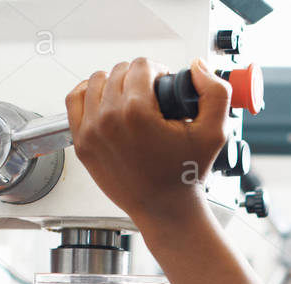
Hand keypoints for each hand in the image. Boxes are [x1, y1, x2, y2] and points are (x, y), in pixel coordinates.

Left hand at [66, 58, 231, 225]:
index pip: (141, 65)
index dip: (158, 71)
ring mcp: (91, 132)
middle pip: (119, 71)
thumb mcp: (215, 132)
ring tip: (130, 100)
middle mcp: (109, 119)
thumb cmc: (186, 175)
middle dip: (138, 79)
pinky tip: (105, 102)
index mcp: (137, 112)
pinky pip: (75, 100)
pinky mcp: (83, 143)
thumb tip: (196, 67)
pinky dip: (88, 94)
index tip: (163, 88)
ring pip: (96, 81)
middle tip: (151, 99)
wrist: (165, 210)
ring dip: (114, 84)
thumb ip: (215, 92)